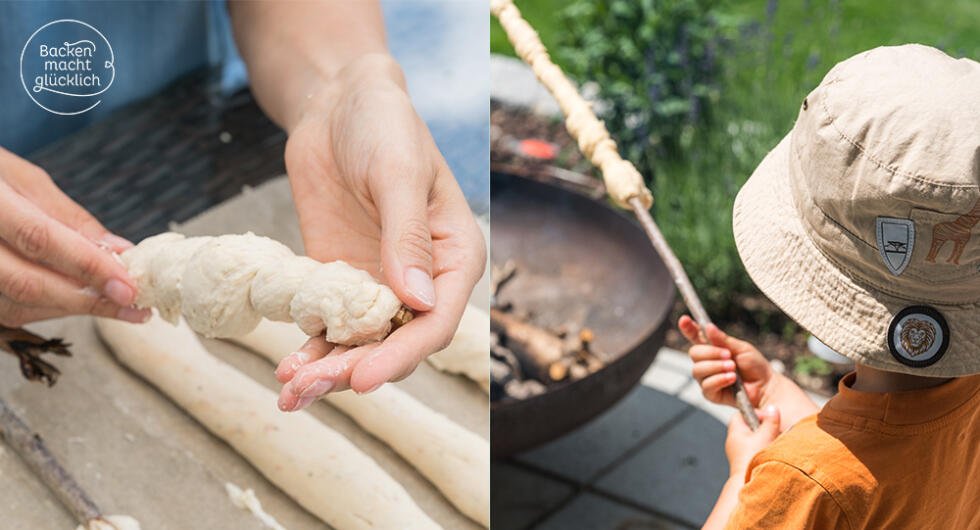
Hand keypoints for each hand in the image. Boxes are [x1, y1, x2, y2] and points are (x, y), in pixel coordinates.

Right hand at [0, 148, 147, 325]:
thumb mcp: (21, 178)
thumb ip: (68, 217)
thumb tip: (118, 250)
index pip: (39, 240)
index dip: (87, 265)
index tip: (128, 285)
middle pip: (28, 284)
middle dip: (88, 299)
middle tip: (134, 305)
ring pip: (20, 305)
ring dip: (73, 307)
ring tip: (116, 304)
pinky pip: (10, 310)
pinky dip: (50, 308)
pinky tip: (79, 299)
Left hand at [275, 54, 485, 408]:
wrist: (337, 102)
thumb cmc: (383, 125)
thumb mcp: (397, 173)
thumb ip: (407, 236)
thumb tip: (419, 301)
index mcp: (454, 256)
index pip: (437, 321)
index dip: (401, 355)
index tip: (361, 378)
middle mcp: (423, 279)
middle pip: (396, 342)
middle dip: (355, 370)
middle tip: (308, 390)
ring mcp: (380, 282)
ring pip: (362, 342)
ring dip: (328, 370)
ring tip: (289, 392)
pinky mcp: (341, 279)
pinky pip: (330, 323)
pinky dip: (311, 347)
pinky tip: (287, 367)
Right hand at [678, 316, 773, 407]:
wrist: (766, 386)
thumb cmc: (754, 366)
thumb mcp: (741, 348)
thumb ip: (724, 340)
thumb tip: (708, 327)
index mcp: (713, 348)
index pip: (695, 337)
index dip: (688, 328)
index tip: (684, 320)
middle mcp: (706, 363)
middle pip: (694, 353)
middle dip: (710, 353)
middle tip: (728, 355)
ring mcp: (707, 378)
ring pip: (698, 370)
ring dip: (716, 367)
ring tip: (733, 368)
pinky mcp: (711, 394)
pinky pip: (706, 386)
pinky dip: (719, 380)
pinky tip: (732, 379)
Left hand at [726, 405, 779, 477]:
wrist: (747, 484)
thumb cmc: (753, 460)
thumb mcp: (765, 436)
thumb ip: (770, 421)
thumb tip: (773, 408)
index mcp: (735, 432)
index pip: (741, 414)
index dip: (755, 412)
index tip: (767, 419)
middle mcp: (734, 442)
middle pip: (749, 427)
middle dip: (762, 427)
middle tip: (773, 431)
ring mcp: (738, 453)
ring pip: (753, 440)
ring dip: (764, 440)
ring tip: (773, 443)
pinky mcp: (744, 463)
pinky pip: (754, 451)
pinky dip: (762, 450)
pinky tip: (770, 454)